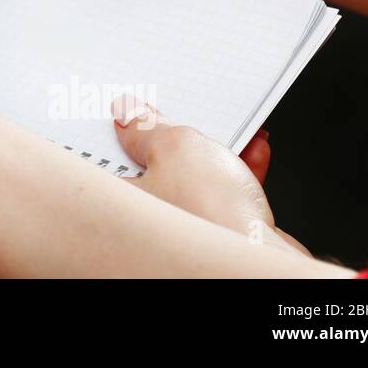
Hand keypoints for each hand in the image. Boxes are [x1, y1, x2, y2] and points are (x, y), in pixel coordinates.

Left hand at [111, 96, 306, 253]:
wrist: (263, 262)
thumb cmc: (211, 213)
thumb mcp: (176, 147)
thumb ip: (148, 126)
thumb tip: (129, 113)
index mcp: (120, 197)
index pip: (104, 155)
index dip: (114, 128)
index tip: (126, 106)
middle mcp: (144, 218)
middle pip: (151, 164)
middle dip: (173, 137)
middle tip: (180, 114)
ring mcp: (181, 229)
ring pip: (192, 179)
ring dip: (216, 152)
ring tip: (234, 130)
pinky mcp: (216, 237)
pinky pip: (222, 197)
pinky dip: (238, 174)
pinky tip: (254, 153)